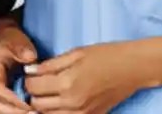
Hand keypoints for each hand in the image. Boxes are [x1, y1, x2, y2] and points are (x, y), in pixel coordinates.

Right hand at [0, 19, 37, 112]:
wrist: (8, 40)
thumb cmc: (10, 41)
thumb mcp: (16, 40)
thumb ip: (21, 48)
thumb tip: (29, 56)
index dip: (12, 99)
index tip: (27, 103)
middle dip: (15, 111)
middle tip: (33, 112)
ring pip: (0, 111)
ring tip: (34, 113)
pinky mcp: (4, 97)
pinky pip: (7, 111)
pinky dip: (18, 113)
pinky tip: (32, 112)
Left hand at [22, 42, 142, 113]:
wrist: (132, 69)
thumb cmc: (106, 56)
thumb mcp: (75, 53)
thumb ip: (50, 65)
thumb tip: (30, 71)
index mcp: (67, 83)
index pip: (32, 88)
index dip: (28, 80)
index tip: (32, 74)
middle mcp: (73, 102)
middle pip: (37, 105)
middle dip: (33, 94)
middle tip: (38, 83)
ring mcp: (82, 113)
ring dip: (43, 105)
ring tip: (48, 93)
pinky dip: (57, 112)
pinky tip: (60, 102)